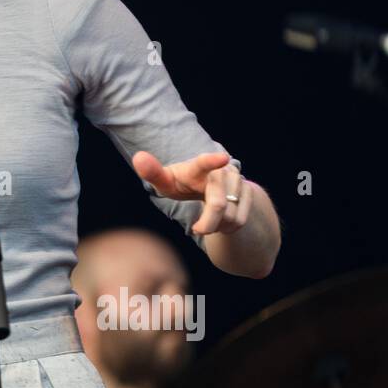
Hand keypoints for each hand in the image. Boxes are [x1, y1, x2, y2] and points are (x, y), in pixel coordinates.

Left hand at [131, 150, 251, 236]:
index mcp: (198, 167)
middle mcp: (222, 171)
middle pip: (217, 205)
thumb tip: (138, 157)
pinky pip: (240, 220)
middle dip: (207, 223)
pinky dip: (228, 227)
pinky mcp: (249, 192)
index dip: (212, 161)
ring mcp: (238, 180)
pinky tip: (220, 221)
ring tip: (207, 221)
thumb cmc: (182, 182)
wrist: (206, 183)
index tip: (222, 157)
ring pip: (231, 216)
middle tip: (197, 230)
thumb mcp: (166, 180)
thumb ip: (152, 172)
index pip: (204, 163)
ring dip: (217, 225)